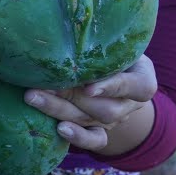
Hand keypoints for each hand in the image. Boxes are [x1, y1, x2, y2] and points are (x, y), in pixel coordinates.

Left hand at [24, 56, 157, 151]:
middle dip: (71, 97)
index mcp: (142, 81)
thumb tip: (67, 33)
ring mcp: (115, 120)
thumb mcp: (114, 43)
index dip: (112, 87)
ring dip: (58, 110)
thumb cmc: (111, 50)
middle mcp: (129, 104)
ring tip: (32, 97)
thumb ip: (103, 43)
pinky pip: (94, 141)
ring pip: (89, 120)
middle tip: (40, 85)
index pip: (136, 87)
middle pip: (105, 109)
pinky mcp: (101, 130)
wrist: (116, 71)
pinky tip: (59, 129)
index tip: (88, 86)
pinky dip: (77, 138)